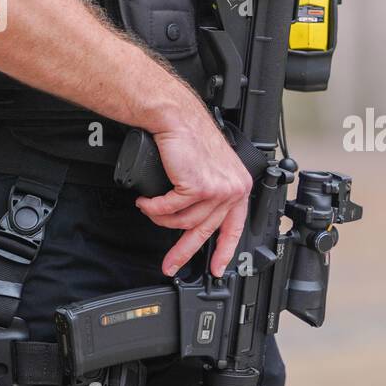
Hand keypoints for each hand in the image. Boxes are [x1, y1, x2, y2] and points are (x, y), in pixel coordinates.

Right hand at [134, 110, 252, 277]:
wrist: (177, 118)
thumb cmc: (190, 138)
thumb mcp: (208, 170)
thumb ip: (209, 194)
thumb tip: (195, 219)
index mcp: (238, 186)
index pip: (235, 227)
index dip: (224, 251)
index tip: (216, 268)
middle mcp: (231, 189)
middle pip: (205, 231)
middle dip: (183, 251)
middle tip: (170, 265)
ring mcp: (216, 189)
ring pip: (184, 221)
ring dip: (162, 219)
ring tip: (150, 209)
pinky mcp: (197, 186)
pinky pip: (170, 209)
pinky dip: (154, 207)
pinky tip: (146, 202)